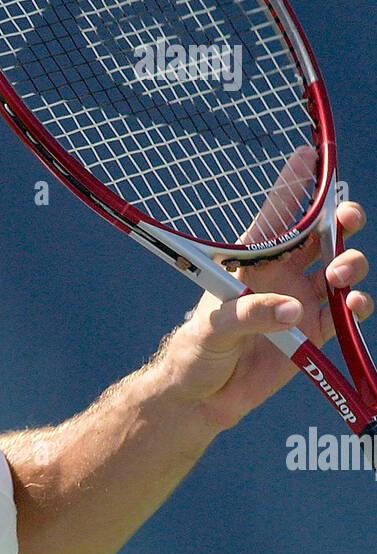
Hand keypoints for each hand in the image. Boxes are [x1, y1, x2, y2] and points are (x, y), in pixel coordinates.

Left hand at [156, 197, 373, 435]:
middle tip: (347, 220)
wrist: (202, 399)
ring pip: (341, 268)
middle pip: (322, 235)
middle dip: (343, 220)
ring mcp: (301, 302)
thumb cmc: (195, 354)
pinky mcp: (314, 333)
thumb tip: (294, 311)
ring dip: (351, 263)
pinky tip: (354, 304)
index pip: (276, 216)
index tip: (309, 154)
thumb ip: (250, 314)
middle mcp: (281, 275)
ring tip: (340, 275)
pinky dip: (358, 305)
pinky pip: (347, 312)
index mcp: (251, 262)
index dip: (293, 185)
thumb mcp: (212, 328)